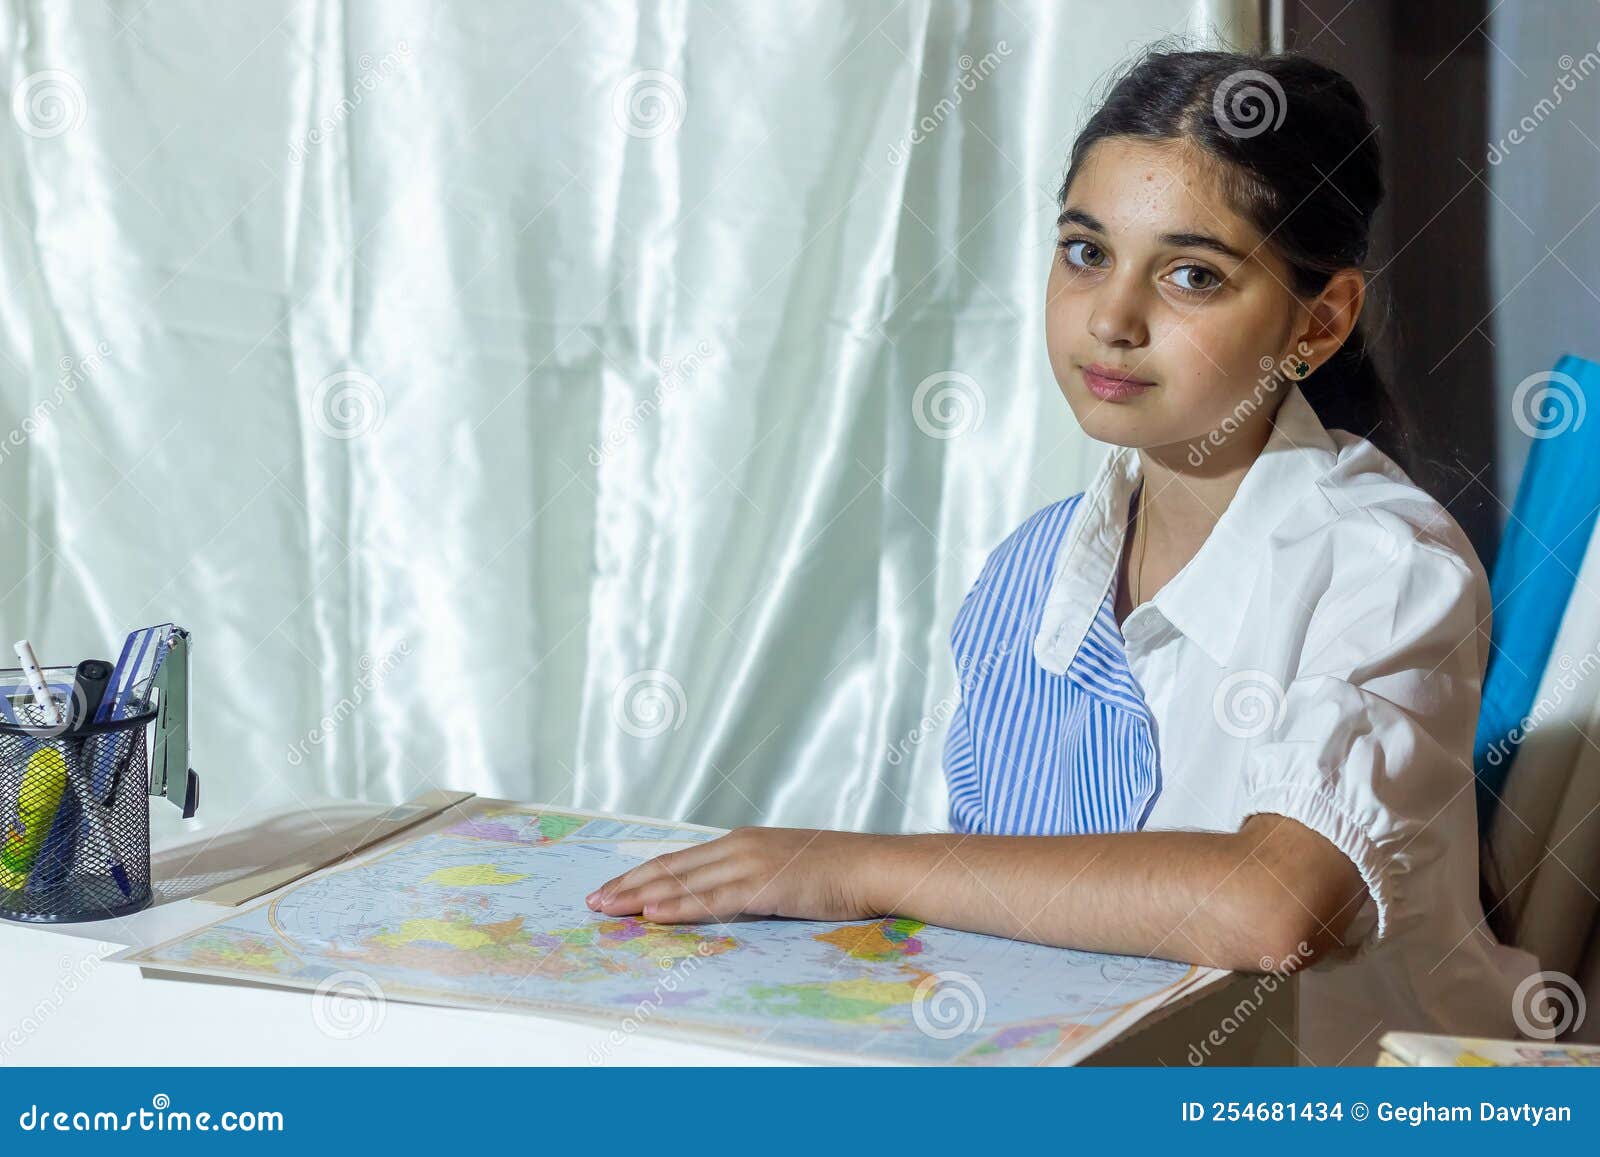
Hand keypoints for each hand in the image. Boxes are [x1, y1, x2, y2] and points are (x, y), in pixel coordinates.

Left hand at [584, 826, 884, 923]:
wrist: (872, 867)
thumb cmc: (835, 873)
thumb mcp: (784, 868)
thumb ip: (751, 878)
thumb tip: (724, 896)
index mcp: (741, 842)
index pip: (680, 860)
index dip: (642, 874)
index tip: (612, 887)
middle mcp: (738, 846)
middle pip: (671, 867)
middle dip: (628, 885)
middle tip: (594, 901)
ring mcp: (749, 863)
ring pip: (683, 882)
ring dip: (640, 896)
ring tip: (608, 909)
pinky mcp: (763, 885)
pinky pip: (711, 900)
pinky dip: (677, 907)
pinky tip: (652, 914)